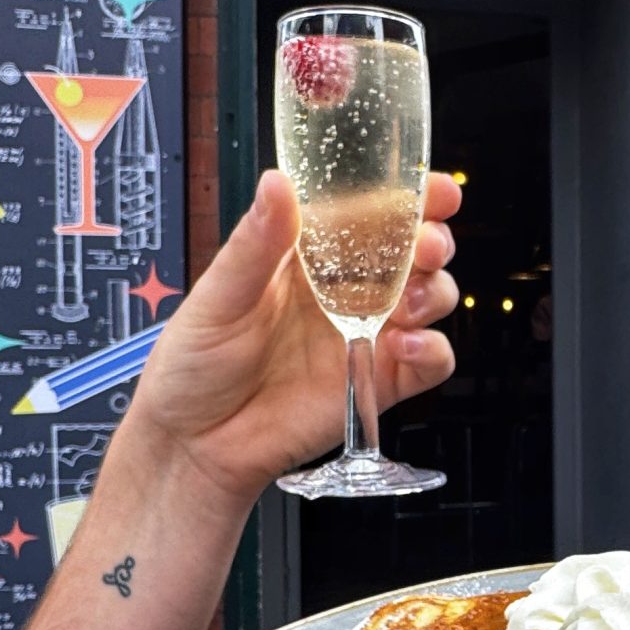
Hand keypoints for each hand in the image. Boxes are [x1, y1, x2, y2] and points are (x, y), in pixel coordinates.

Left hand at [128, 170, 460, 499]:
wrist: (195, 445)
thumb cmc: (193, 366)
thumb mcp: (218, 297)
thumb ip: (256, 244)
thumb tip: (277, 184)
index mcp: (309, 256)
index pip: (370, 214)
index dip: (410, 197)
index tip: (434, 190)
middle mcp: (345, 291)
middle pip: (413, 253)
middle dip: (433, 241)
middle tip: (427, 246)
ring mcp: (366, 336)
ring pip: (431, 300)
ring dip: (436, 292)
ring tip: (411, 303)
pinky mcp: (379, 383)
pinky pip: (429, 362)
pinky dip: (433, 350)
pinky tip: (407, 345)